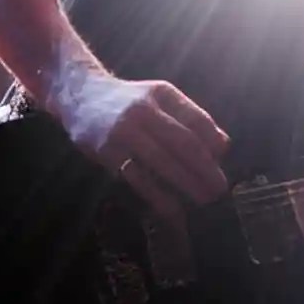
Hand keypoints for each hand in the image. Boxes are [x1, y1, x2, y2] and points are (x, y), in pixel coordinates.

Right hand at [46, 68, 229, 215]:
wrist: (80, 94)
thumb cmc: (129, 100)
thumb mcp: (161, 98)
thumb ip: (191, 118)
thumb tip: (224, 145)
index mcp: (162, 94)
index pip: (196, 119)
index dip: (212, 142)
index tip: (223, 161)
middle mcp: (143, 110)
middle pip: (183, 142)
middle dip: (205, 168)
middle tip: (220, 189)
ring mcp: (123, 131)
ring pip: (161, 162)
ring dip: (186, 184)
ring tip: (204, 200)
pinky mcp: (106, 151)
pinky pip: (137, 178)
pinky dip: (157, 196)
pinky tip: (173, 209)